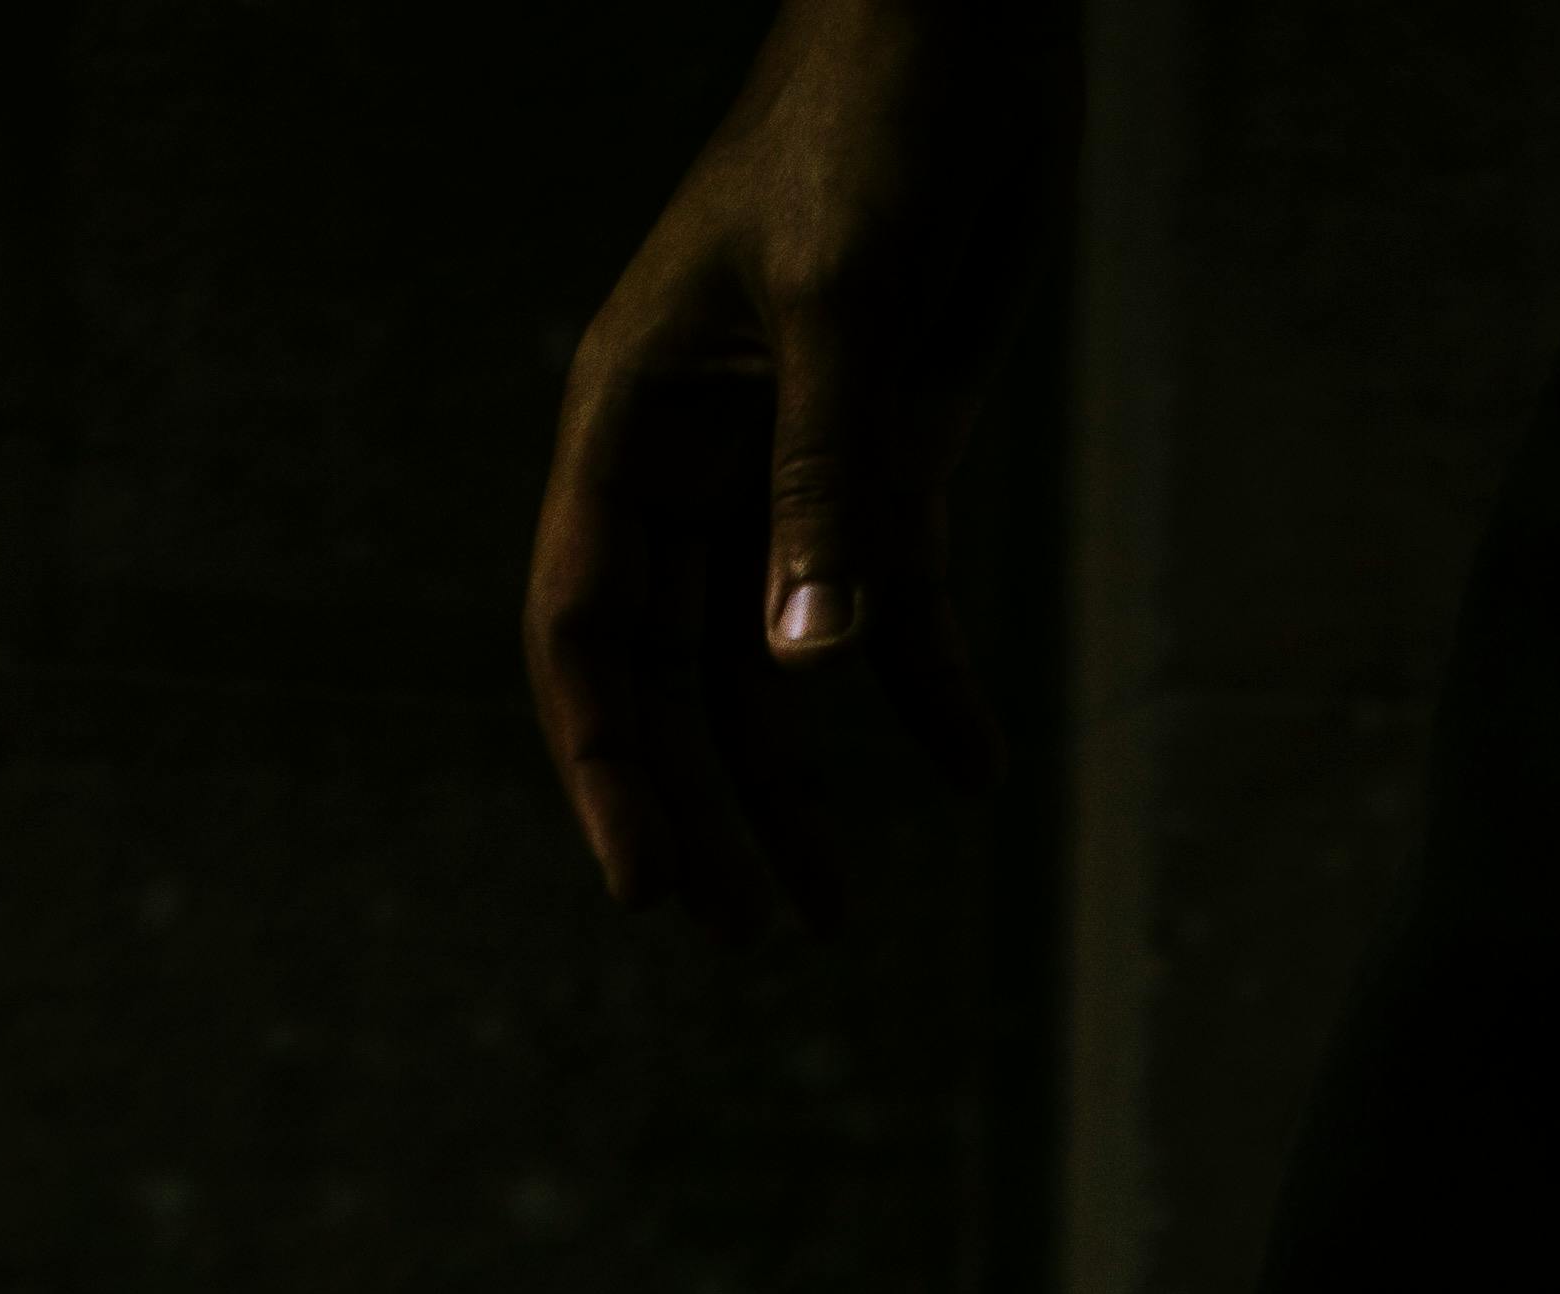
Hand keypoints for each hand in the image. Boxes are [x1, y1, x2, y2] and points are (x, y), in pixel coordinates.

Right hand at [527, 0, 1067, 935]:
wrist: (962, 20)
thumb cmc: (869, 120)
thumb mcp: (842, 303)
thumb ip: (825, 486)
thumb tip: (804, 669)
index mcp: (633, 421)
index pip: (586, 632)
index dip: (607, 768)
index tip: (648, 888)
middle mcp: (694, 462)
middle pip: (673, 681)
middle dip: (706, 812)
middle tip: (750, 936)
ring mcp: (788, 467)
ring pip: (771, 670)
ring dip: (798, 792)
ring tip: (834, 914)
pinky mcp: (889, 455)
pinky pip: (897, 608)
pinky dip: (931, 693)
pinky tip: (973, 775)